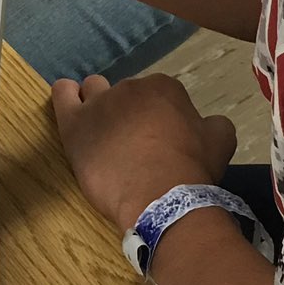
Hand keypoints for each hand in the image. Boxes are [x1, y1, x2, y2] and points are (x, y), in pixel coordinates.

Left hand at [51, 73, 236, 231]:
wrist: (162, 197)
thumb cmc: (192, 169)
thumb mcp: (221, 139)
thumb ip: (212, 123)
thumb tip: (205, 123)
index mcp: (164, 87)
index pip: (157, 94)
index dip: (159, 117)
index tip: (161, 139)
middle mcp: (130, 87)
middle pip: (125, 95)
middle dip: (129, 114)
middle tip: (135, 145)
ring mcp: (100, 104)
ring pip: (93, 92)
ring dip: (99, 106)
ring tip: (103, 132)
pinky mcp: (75, 125)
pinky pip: (62, 95)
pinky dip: (66, 95)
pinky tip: (70, 104)